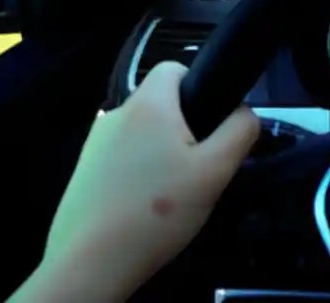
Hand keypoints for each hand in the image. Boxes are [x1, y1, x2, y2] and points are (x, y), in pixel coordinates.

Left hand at [13, 61, 259, 301]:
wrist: (90, 262)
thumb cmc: (157, 211)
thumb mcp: (215, 172)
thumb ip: (239, 132)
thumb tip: (246, 112)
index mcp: (148, 104)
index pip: (174, 66)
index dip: (199, 85)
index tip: (212, 123)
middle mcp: (116, 114)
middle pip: (160, 103)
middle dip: (184, 127)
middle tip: (200, 167)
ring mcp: (94, 144)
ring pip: (142, 133)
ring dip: (160, 152)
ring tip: (173, 193)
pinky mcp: (83, 172)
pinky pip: (121, 158)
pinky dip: (137, 173)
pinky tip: (145, 207)